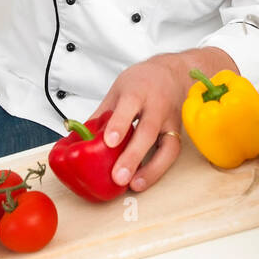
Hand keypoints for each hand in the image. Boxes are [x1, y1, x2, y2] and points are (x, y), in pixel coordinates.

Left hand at [89, 54, 187, 193]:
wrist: (173, 73)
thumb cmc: (142, 82)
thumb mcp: (118, 90)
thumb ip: (102, 114)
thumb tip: (79, 137)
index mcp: (138, 91)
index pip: (129, 106)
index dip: (119, 124)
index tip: (109, 141)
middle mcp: (157, 106)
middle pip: (148, 131)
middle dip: (133, 155)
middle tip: (119, 176)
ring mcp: (170, 120)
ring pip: (167, 146)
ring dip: (151, 169)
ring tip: (134, 185)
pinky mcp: (179, 133)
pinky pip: (171, 153)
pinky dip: (158, 169)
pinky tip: (143, 180)